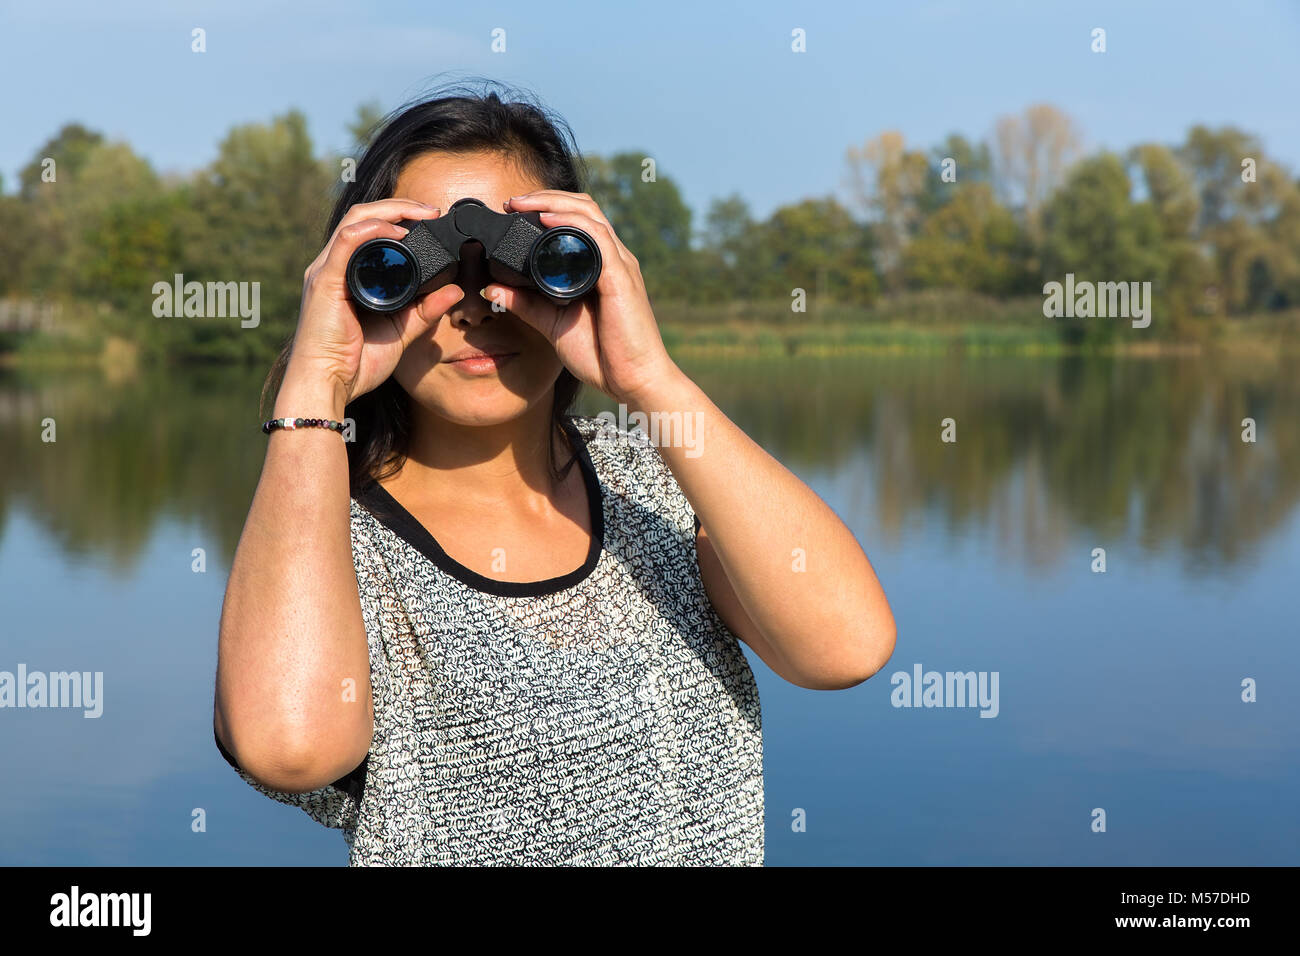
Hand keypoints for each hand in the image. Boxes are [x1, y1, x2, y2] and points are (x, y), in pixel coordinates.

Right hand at [284, 199, 466, 408]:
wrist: (328, 385)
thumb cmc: (355, 363)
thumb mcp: (401, 332)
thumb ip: (425, 311)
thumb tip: (454, 291)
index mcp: (348, 275)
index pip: (370, 230)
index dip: (400, 218)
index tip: (433, 221)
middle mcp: (333, 266)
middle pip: (363, 216)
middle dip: (400, 207)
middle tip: (433, 211)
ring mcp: (326, 271)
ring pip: (356, 220)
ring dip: (390, 211)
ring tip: (420, 214)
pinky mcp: (324, 281)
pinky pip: (346, 241)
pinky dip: (373, 230)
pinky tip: (397, 230)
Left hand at [481, 190, 679, 405]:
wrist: (633, 382)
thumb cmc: (603, 355)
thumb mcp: (553, 324)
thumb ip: (526, 304)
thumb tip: (492, 288)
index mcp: (600, 266)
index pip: (578, 219)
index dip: (546, 207)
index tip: (513, 210)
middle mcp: (613, 259)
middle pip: (584, 207)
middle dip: (546, 197)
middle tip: (513, 201)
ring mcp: (619, 265)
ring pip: (589, 214)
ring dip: (553, 202)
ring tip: (523, 203)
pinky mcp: (621, 278)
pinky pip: (597, 238)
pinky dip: (570, 223)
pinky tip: (546, 221)